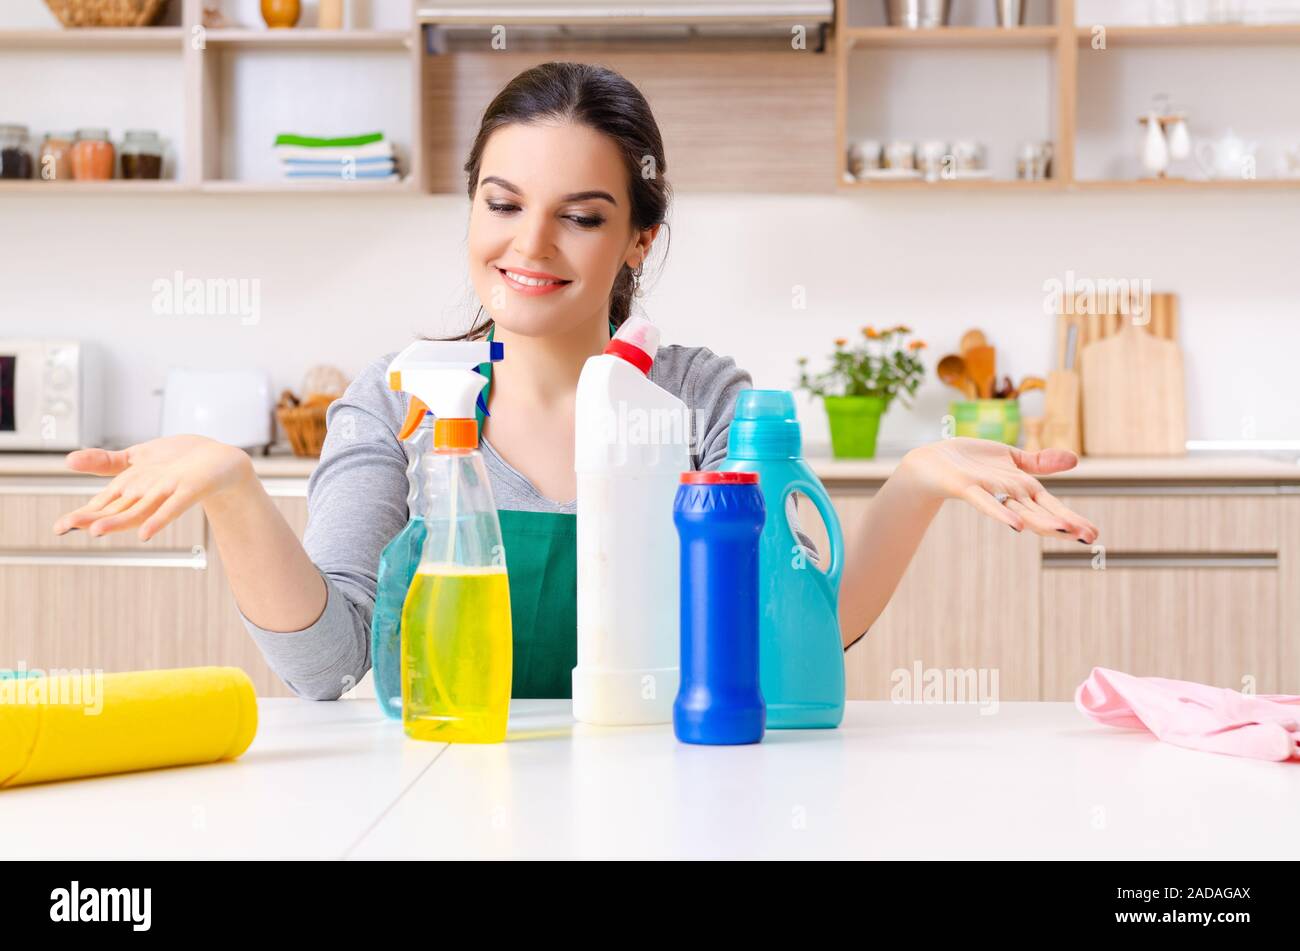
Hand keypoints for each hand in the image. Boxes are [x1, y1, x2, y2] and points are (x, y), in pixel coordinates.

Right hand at [51, 436, 254, 541]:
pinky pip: (173, 508)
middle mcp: (147, 496)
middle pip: (115, 510)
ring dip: (118, 522)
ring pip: (138, 512)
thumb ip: (105, 462)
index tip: (59, 526)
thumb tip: (68, 460)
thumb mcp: (138, 456)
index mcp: (132, 489)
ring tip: (96, 531)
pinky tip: (146, 533)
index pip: (101, 504)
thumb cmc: (179, 461)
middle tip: (65, 527)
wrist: (219, 459)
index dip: (81, 514)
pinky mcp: (189, 490)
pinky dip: (159, 519)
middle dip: (91, 518)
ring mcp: (167, 495)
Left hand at [900, 437, 1098, 542]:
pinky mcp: (968, 488)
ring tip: (1064, 531)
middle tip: (1090, 538)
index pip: (1052, 506)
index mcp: (1022, 489)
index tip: (1094, 534)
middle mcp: (1008, 495)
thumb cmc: (972, 461)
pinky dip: (1001, 513)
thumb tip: (1075, 460)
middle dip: (1065, 525)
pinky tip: (1016, 525)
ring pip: (1019, 511)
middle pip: (1041, 513)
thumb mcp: (1012, 458)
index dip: (1072, 518)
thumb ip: (1040, 463)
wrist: (934, 460)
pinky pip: (986, 503)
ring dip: (1040, 521)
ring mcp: (990, 493)